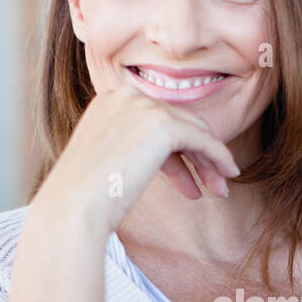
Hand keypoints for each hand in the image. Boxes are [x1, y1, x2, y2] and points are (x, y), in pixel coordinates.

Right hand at [37, 43, 240, 233]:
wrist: (74, 206)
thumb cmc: (85, 196)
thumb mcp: (109, 161)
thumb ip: (135, 148)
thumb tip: (172, 158)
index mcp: (108, 100)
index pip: (154, 119)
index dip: (176, 151)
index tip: (187, 179)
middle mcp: (125, 95)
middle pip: (177, 122)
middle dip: (197, 155)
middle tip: (211, 186)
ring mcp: (144, 106)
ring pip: (193, 130)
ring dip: (209, 161)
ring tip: (219, 189)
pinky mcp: (163, 124)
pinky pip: (203, 140)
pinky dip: (218, 157)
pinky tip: (227, 176)